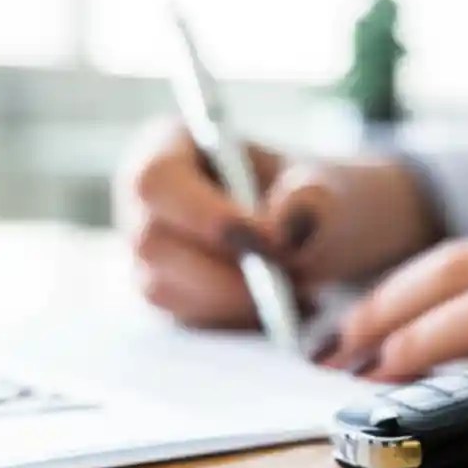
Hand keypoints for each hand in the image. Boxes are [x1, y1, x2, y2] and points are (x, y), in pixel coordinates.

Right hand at [118, 119, 439, 327]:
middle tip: (293, 281)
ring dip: (235, 300)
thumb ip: (312, 199)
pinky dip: (237, 321)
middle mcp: (143, 200)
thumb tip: (285, 227)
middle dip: (224, 271)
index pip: (157, 181)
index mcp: (167, 146)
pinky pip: (185, 320)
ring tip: (301, 292)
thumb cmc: (312, 197)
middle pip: (152, 243)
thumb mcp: (324, 187)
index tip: (267, 242)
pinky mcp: (163, 295)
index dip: (205, 215)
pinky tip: (285, 308)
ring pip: (164, 290)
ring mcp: (145, 252)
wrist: (320, 235)